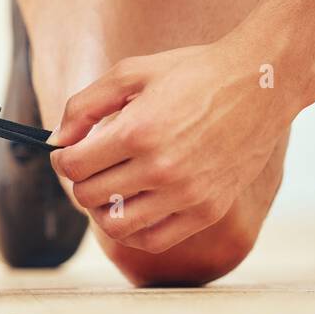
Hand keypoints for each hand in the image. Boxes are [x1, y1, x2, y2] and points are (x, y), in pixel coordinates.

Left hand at [48, 40, 298, 252]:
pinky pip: (153, 240)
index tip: (67, 151)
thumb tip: (56, 141)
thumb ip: (84, 106)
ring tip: (107, 188)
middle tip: (89, 165)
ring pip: (115, 225)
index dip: (62, 158)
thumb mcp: (130, 73)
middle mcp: (162, 168)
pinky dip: (132, 231)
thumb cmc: (191, 73)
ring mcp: (187, 194)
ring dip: (100, 209)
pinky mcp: (208, 210)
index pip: (73, 166)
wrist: (259, 84)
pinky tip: (131, 208)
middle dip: (79, 180)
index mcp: (138, 132)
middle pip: (89, 195)